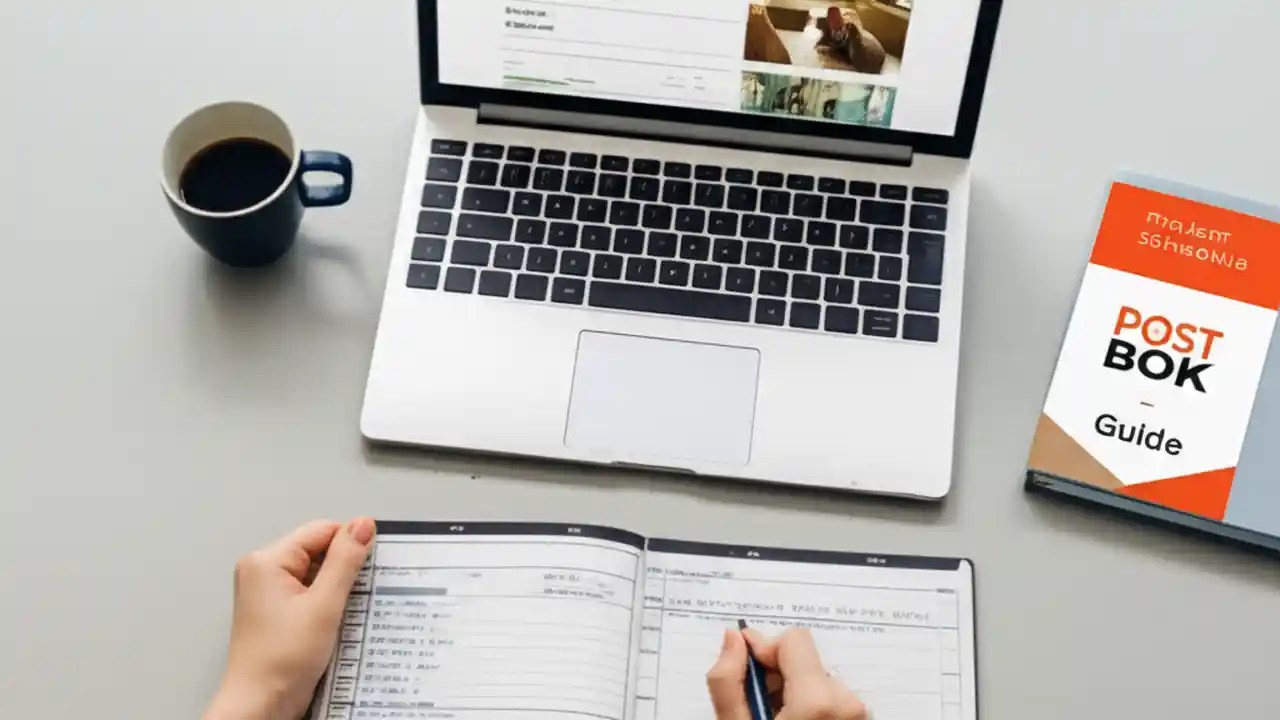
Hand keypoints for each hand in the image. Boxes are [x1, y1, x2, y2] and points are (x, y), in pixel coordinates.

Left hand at [203, 518, 376, 719]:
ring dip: (333, 591)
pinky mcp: (275, 609)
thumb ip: (345, 561)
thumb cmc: (280, 662)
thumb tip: (362, 525)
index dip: (349, 547)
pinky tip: (326, 625)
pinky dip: (324, 604)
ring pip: (315, 573)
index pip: (322, 530)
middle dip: (340, 572)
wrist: (260, 705)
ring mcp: (266, 591)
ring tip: (331, 618)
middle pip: (318, 550)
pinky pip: (308, 592)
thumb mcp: (324, 605)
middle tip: (343, 602)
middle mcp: (261, 570)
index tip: (364, 571)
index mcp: (266, 561)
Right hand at [706, 627, 867, 719]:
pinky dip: (813, 706)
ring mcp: (859, 714)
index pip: (794, 639)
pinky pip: (832, 698)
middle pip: (805, 660)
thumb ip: (728, 681)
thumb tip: (733, 640)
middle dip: (780, 676)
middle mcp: (848, 703)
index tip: (749, 672)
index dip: (765, 652)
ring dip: (796, 694)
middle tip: (762, 708)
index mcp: (818, 700)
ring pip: (817, 680)